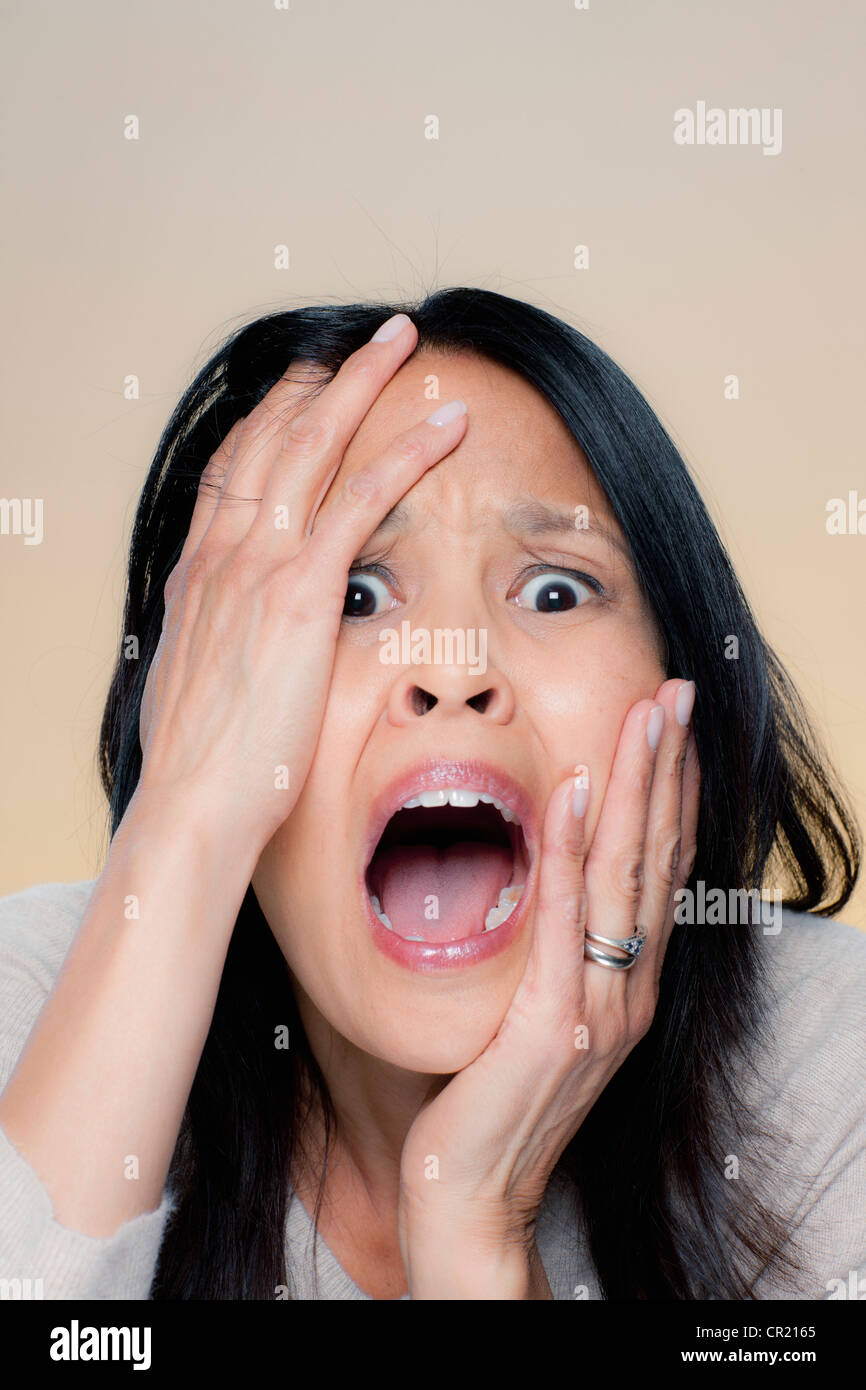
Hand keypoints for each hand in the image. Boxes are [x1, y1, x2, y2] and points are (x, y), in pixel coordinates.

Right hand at [135, 315, 467, 852]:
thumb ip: (216, 643)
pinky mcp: (303, 593)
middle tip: (360, 339)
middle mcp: (223, 554)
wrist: (193, 807)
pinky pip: (361, 500)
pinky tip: (444, 423)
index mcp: (198, 575)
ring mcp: (260, 566)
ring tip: (401, 339)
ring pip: (313, 444)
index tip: (302, 389)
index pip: (233, 471)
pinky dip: (406, 452)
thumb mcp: (195, 687)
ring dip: (362, 382)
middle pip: (270, 437)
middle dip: (318, 379)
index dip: (271, 419)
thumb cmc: (201, 768)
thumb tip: (229, 641)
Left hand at [397, 680, 700, 1298]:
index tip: (668, 728)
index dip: (669, 795)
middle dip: (665, 770)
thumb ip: (547, 955)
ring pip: (625, 876)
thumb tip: (532, 881)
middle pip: (657, 859)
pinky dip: (570, 850)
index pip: (659, 872)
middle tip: (674, 694)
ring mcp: (599, 1009)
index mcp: (625, 986)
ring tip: (645, 717)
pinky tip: (576, 792)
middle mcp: (628, 992)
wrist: (470, 1200)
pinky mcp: (554, 1026)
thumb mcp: (532, 1017)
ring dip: (636, 788)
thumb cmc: (487, 1104)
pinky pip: (564, 921)